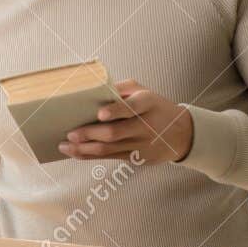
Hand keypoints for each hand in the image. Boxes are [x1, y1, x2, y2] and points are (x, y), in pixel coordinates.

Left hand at [58, 78, 194, 164]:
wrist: (182, 133)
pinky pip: (110, 157)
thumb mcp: (144, 91)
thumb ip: (121, 89)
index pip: (131, 108)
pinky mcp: (137, 158)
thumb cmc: (155, 107)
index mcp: (147, 103)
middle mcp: (145, 126)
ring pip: (109, 149)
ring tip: (65, 146)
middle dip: (90, 134)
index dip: (115, 111)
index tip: (100, 114)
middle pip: (115, 133)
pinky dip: (91, 156)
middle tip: (71, 133)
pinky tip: (76, 152)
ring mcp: (141, 144)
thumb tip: (94, 89)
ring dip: (84, 149)